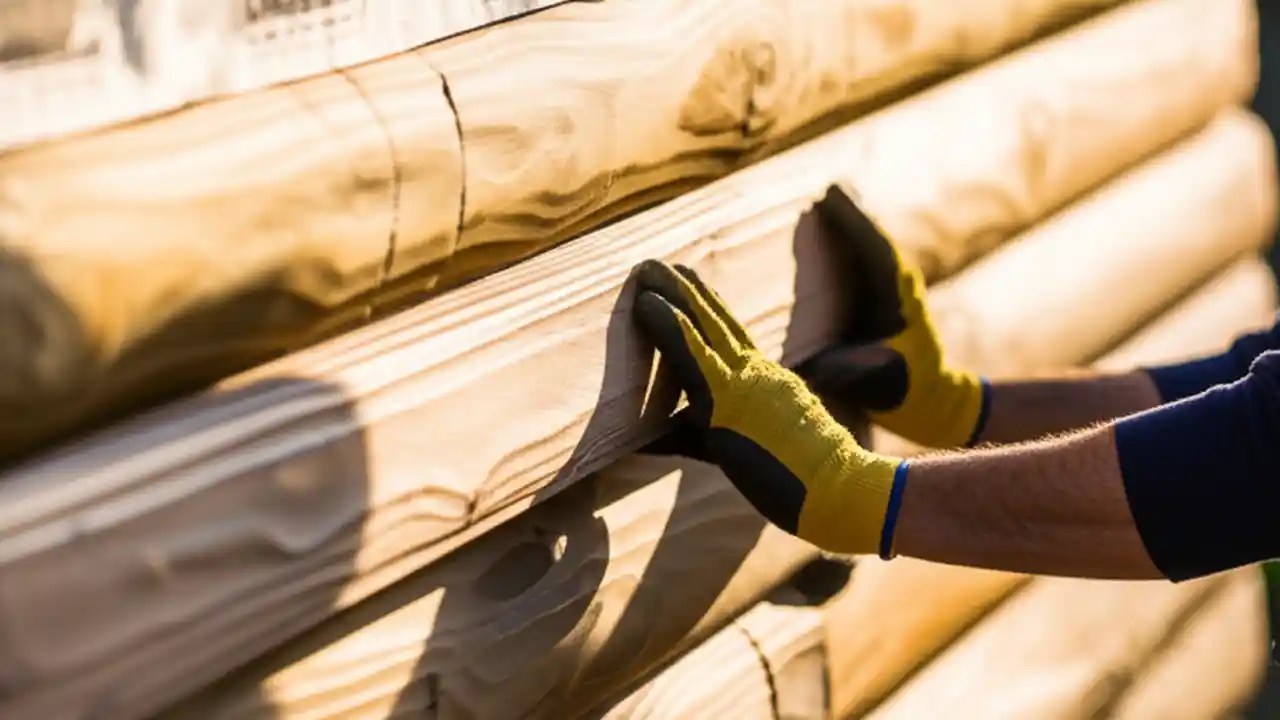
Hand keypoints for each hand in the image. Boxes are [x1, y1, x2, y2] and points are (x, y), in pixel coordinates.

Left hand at [632, 259, 907, 555]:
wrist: (845, 489)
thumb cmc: (807, 484)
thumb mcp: (751, 453)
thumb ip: (702, 438)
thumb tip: (657, 439)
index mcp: (769, 383)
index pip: (732, 338)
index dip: (707, 309)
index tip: (687, 283)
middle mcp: (756, 375)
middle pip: (715, 322)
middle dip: (684, 291)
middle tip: (656, 264)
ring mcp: (743, 384)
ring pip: (700, 328)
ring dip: (670, 295)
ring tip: (644, 269)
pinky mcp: (728, 402)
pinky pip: (690, 356)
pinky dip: (666, 327)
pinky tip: (644, 305)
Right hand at [802, 183, 987, 448]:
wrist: (933, 403)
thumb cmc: (905, 394)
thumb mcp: (878, 386)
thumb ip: (854, 374)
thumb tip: (823, 364)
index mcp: (898, 299)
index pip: (872, 250)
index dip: (850, 222)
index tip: (828, 200)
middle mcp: (900, 289)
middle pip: (873, 241)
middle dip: (849, 217)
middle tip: (827, 191)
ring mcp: (895, 294)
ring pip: (871, 250)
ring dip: (851, 228)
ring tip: (828, 204)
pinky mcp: (887, 303)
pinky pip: (866, 265)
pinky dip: (851, 247)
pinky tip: (835, 239)